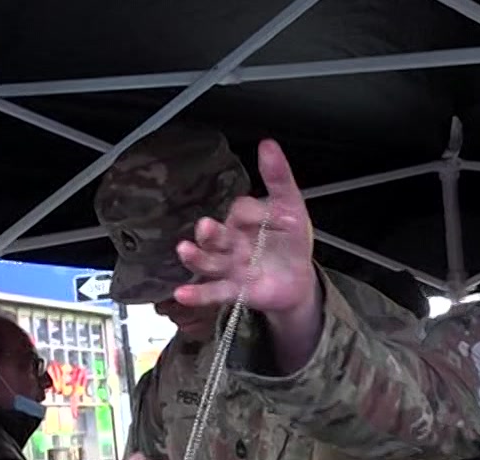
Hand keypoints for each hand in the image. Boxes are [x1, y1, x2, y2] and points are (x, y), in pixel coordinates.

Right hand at [174, 140, 320, 362]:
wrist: (298, 279)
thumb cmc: (290, 241)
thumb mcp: (291, 207)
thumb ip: (279, 178)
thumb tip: (268, 144)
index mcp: (244, 220)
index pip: (241, 211)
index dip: (250, 213)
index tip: (268, 217)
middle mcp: (231, 242)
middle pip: (215, 236)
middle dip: (210, 232)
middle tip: (206, 227)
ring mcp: (230, 267)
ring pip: (208, 262)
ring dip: (195, 257)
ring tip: (185, 250)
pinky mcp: (234, 290)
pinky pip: (213, 293)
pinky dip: (198, 294)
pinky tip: (182, 293)